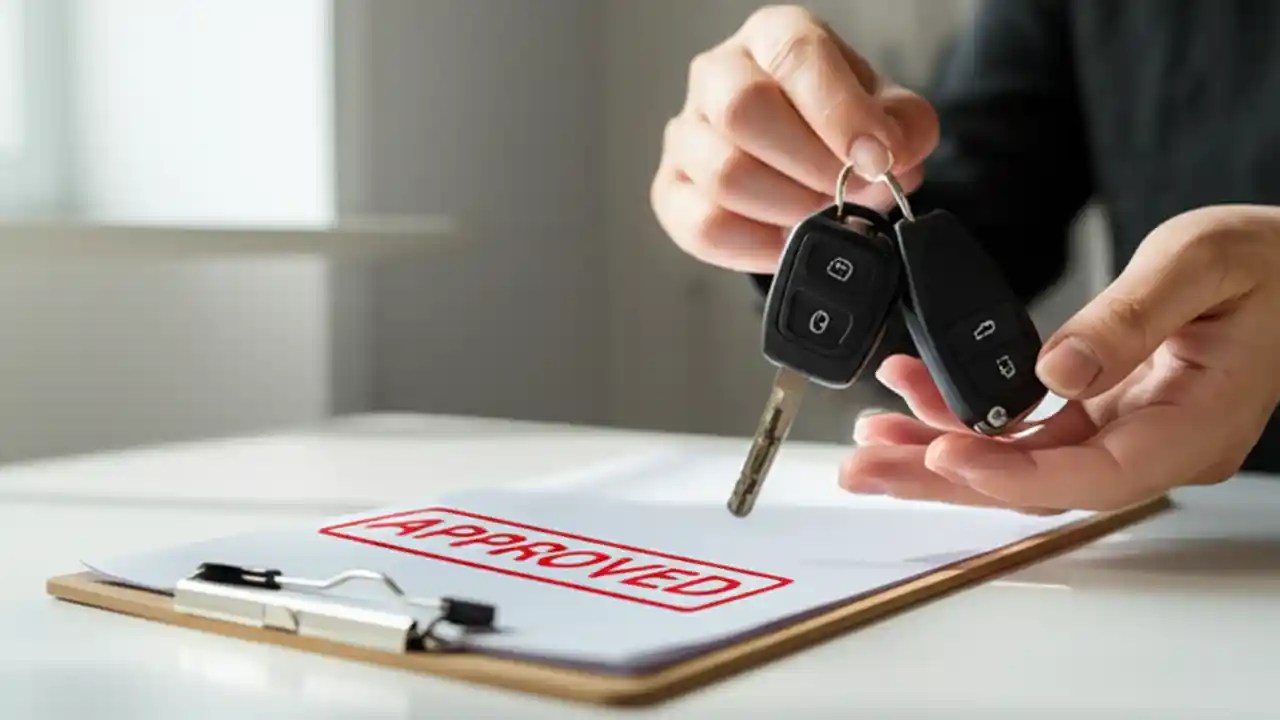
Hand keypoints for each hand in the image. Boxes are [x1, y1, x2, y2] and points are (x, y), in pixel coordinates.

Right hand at [650, 5, 938, 272]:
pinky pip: (704, 226)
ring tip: (825, 217)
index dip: (839, 111)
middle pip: (743, 110)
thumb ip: (905, 128)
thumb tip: (897, 160)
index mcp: (773, 37)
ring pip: (723, 173)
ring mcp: (686, 134)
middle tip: (854, 193)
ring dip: (788, 208)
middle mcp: (718, 76)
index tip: (878, 157)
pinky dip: (756, 245)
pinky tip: (787, 240)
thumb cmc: (837, 127)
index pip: (794, 55)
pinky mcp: (671, 191)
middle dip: (811, 165)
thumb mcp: (887, 114)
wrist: (802, 162)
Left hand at [842, 205, 1279, 511]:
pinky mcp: (1104, 413)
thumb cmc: (1268, 260)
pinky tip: (914, 398)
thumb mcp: (1201, 262)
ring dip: (939, 448)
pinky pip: (1026, 429)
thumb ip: (1130, 317)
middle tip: (864, 468)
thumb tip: (1057, 370)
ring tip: (869, 436)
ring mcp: (1127, 433)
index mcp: (1193, 424)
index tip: (943, 453)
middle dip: (941, 476)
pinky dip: (967, 413)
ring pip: (1020, 462)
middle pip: (1037, 483)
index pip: (1093, 474)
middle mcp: (1157, 445)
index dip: (1011, 472)